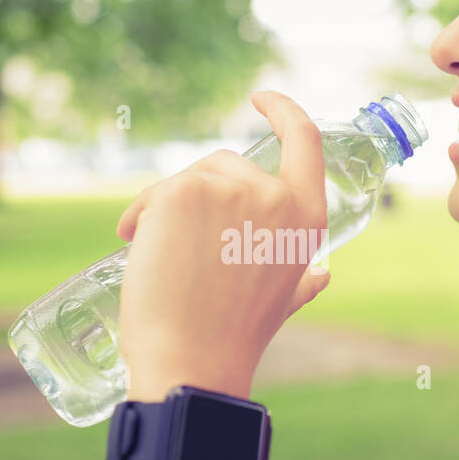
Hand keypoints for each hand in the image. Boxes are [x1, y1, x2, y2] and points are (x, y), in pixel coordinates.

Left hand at [114, 90, 331, 401]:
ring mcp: (231, 190)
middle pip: (225, 165)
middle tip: (174, 243)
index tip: (260, 98)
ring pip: (187, 179)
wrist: (191, 362)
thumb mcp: (281, 300)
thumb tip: (322, 276)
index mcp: (307, 218)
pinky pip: (156, 191)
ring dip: (164, 209)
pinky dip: (140, 216)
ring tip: (153, 255)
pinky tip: (135, 245)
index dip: (283, 112)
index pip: (305, 141)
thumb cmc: (232, 338)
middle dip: (196, 195)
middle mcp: (276, 197)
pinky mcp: (184, 191)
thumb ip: (303, 281)